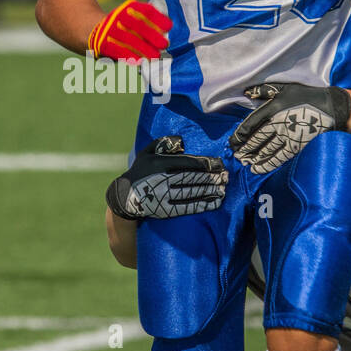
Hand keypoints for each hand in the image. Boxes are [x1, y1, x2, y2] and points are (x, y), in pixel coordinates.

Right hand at [88, 0, 171, 62]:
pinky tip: (139, 62)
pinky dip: (129, 56)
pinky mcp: (103, 44)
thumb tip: (167, 29)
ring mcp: (109, 30)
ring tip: (155, 57)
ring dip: (143, 49)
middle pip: (137, 26)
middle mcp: (118, 17)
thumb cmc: (123, 27)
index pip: (145, 11)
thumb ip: (149, 22)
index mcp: (128, 8)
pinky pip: (117, 50)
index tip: (169, 26)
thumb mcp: (134, 18)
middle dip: (152, 35)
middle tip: (165, 44)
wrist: (92, 31)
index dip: (158, 18)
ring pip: (129, 39)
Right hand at [106, 136, 227, 219]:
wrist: (124, 197)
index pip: (188, 163)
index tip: (219, 164)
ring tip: (223, 188)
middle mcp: (163, 179)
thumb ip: (162, 143)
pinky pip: (188, 207)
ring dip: (210, 190)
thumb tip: (181, 140)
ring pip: (193, 192)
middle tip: (226, 176)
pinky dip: (203, 205)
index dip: (206, 164)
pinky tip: (215, 203)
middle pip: (193, 177)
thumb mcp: (146, 153)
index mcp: (160, 163)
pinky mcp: (165, 210)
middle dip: (211, 177)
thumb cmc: (139, 172)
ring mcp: (164, 195)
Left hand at [229, 82, 350, 174]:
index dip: (239, 134)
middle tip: (236, 156)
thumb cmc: (307, 96)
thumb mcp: (285, 88)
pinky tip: (257, 170)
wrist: (332, 108)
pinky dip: (266, 165)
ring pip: (265, 150)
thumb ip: (264, 90)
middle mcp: (277, 123)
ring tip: (244, 163)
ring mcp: (287, 136)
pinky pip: (278, 158)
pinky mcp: (296, 146)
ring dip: (253, 158)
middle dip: (244, 148)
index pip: (250, 124)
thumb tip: (246, 92)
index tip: (233, 142)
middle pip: (256, 139)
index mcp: (273, 108)